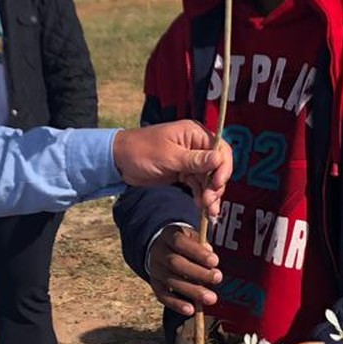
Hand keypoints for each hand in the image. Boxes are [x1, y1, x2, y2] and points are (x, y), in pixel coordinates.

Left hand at [113, 123, 232, 220]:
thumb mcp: (169, 156)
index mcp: (194, 133)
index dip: (223, 168)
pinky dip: (201, 195)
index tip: (217, 184)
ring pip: (209, 178)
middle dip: (216, 185)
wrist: (119, 160)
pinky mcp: (183, 172)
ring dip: (210, 194)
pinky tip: (202, 206)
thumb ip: (195, 160)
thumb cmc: (140, 151)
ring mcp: (190, 160)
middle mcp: (196, 145)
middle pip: (217, 166)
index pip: (220, 149)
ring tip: (208, 210)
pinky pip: (198, 184)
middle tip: (210, 201)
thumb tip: (219, 159)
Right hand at [148, 225, 221, 317]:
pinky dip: (176, 304)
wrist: (162, 249)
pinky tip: (191, 310)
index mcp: (168, 236)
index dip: (197, 252)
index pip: (180, 242)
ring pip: (171, 281)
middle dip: (198, 272)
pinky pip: (163, 296)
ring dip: (192, 291)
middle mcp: (159, 253)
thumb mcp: (191, 237)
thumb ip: (200, 244)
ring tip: (211, 298)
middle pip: (175, 263)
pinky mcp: (155, 285)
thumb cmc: (185, 244)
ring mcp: (155, 270)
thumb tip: (210, 253)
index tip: (215, 261)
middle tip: (217, 278)